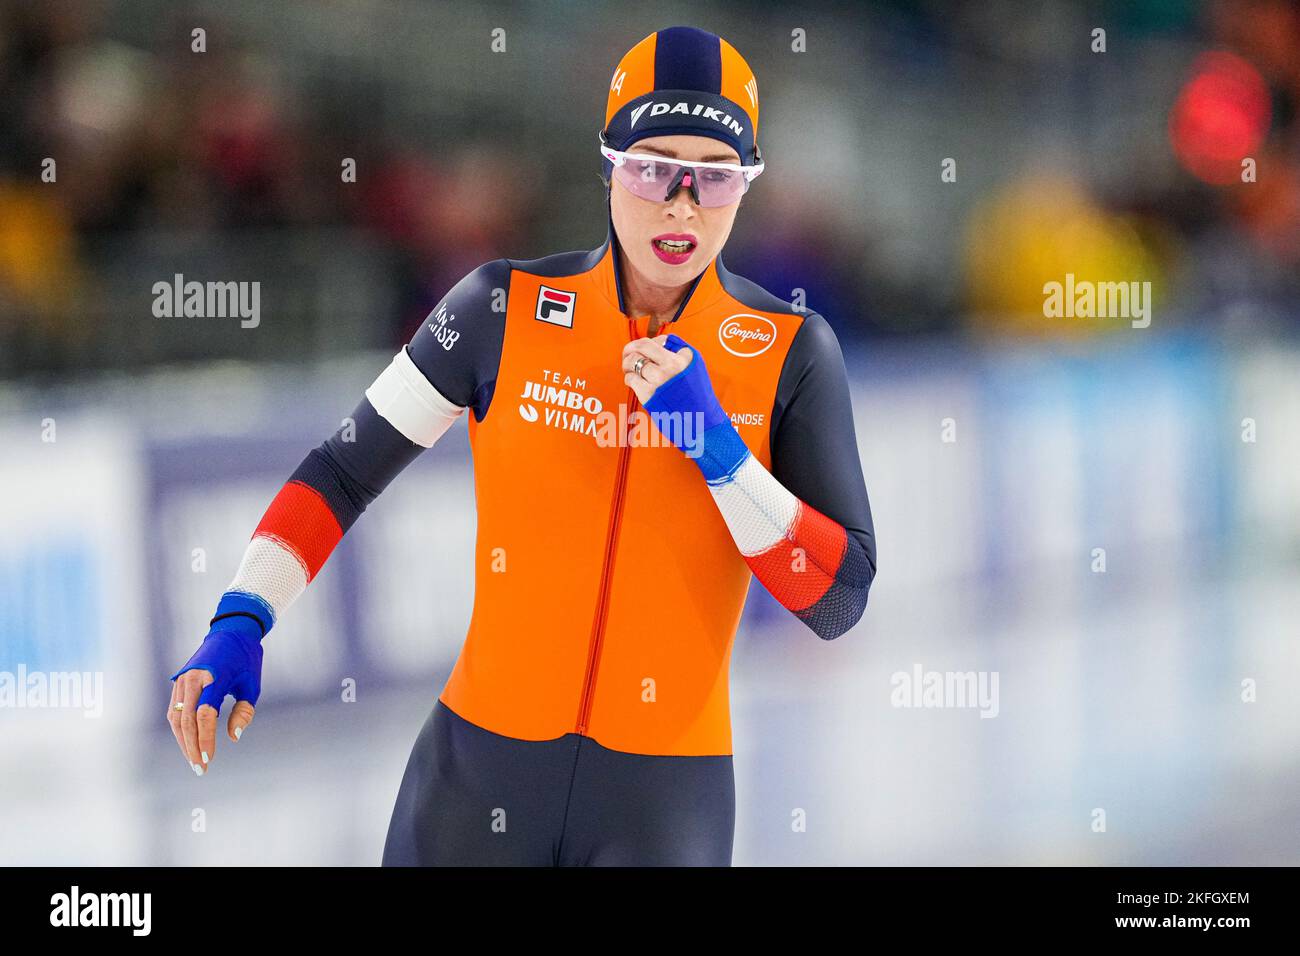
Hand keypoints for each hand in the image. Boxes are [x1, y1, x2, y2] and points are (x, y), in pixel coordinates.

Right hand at [167, 617, 262, 775]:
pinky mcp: (178, 682)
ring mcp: (183, 680)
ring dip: (183, 741)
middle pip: (186, 720)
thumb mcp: (252, 685)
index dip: (205, 739)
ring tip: (194, 761)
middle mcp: (193, 679)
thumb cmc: (246, 660)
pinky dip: (180, 729)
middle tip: (200, 769)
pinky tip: (188, 743)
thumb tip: (234, 737)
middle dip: (191, 746)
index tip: (208, 759)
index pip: (205, 714)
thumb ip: (244, 712)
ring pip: (176, 717)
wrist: (231, 632)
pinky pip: (174, 710)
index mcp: (215, 678)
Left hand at [622, 334, 691, 403]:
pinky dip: (629, 378)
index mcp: (684, 357)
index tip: (649, 351)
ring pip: (633, 360)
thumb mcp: (697, 368)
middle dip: (631, 347)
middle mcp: (672, 366)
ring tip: (630, 368)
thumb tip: (661, 343)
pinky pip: (630, 378)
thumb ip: (681, 353)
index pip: (660, 341)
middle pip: (643, 345)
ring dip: (627, 364)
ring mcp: (659, 379)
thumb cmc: (697, 397)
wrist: (700, 422)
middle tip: (628, 352)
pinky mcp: (649, 394)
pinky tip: (634, 382)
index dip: (652, 344)